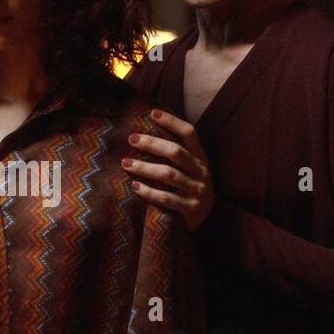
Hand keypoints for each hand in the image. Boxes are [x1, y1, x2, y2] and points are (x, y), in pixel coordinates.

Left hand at [122, 109, 215, 231]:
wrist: (207, 221)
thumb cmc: (190, 189)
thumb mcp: (190, 169)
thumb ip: (176, 154)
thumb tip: (146, 133)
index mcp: (201, 158)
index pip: (189, 134)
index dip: (172, 122)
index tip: (152, 113)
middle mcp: (201, 172)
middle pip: (176, 152)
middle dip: (152, 144)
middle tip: (132, 139)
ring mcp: (197, 191)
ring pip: (169, 175)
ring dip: (145, 168)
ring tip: (126, 163)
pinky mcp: (190, 209)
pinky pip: (167, 199)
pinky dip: (149, 192)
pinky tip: (135, 186)